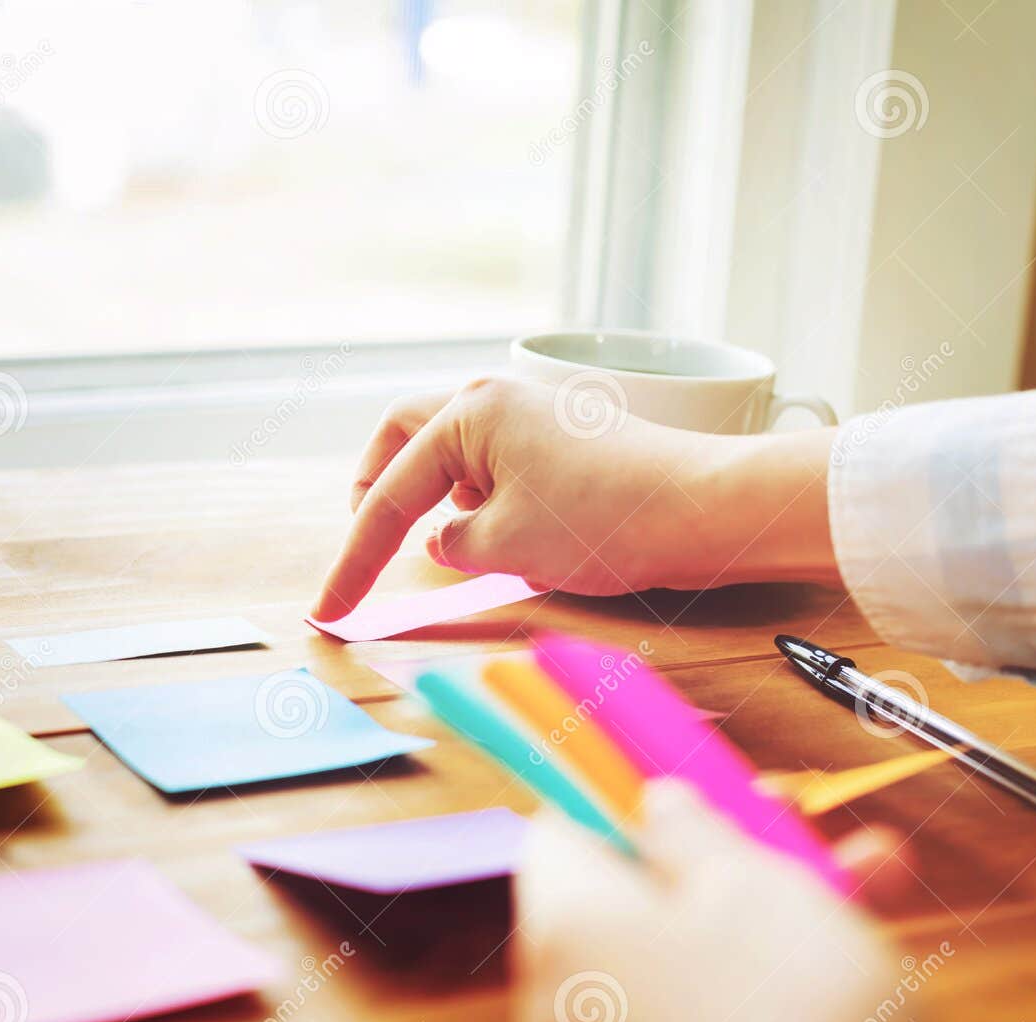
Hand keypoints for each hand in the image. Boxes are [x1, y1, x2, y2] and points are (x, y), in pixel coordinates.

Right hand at [311, 376, 840, 620]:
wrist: (705, 512)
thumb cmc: (608, 521)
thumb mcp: (507, 547)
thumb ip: (454, 544)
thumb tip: (445, 540)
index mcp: (469, 413)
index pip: (389, 494)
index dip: (355, 559)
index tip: (330, 609)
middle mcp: (494, 398)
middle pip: (403, 437)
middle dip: (377, 490)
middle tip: (369, 543)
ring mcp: (530, 415)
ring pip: (450, 449)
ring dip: (430, 493)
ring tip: (442, 545)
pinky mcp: (559, 442)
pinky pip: (493, 463)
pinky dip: (476, 498)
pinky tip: (496, 536)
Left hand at [514, 779, 918, 1021]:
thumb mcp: (755, 885)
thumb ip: (698, 829)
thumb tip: (659, 802)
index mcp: (565, 927)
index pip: (560, 826)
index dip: (621, 782)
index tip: (682, 767)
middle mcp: (565, 1005)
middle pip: (635, 894)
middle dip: (728, 851)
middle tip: (801, 829)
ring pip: (687, 961)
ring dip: (769, 916)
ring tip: (867, 886)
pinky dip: (767, 993)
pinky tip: (854, 976)